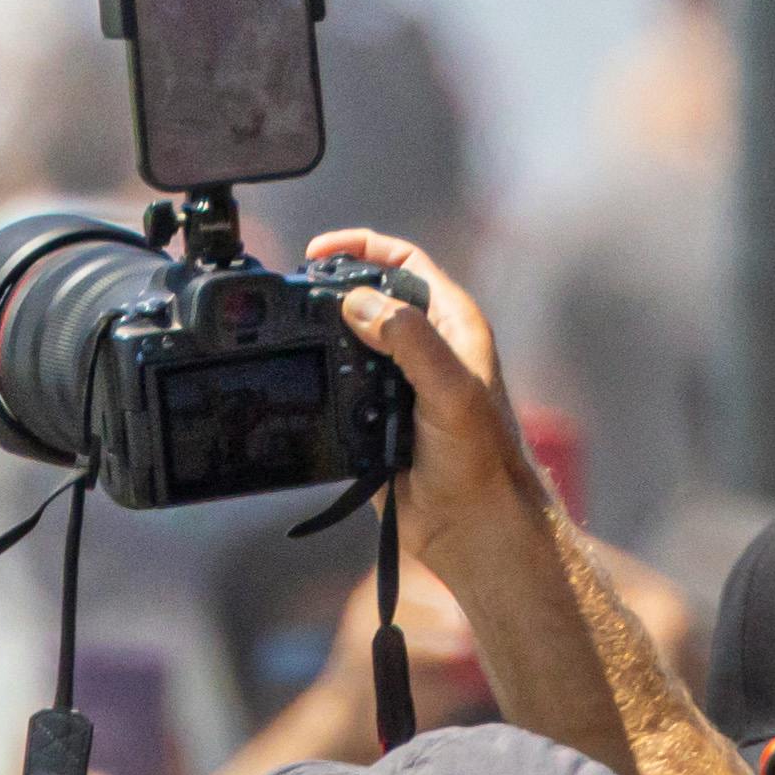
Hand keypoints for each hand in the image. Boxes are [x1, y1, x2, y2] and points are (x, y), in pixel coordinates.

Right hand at [312, 229, 535, 527]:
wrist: (469, 526)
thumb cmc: (480, 461)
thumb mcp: (451, 390)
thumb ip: (411, 341)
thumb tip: (357, 304)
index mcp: (452, 326)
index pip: (405, 265)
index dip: (363, 248)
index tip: (318, 253)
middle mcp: (425, 347)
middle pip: (368, 298)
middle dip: (330, 292)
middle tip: (295, 300)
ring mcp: (397, 382)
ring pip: (346, 341)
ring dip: (320, 339)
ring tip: (295, 342)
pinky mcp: (373, 415)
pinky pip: (335, 384)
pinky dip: (317, 379)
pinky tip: (306, 384)